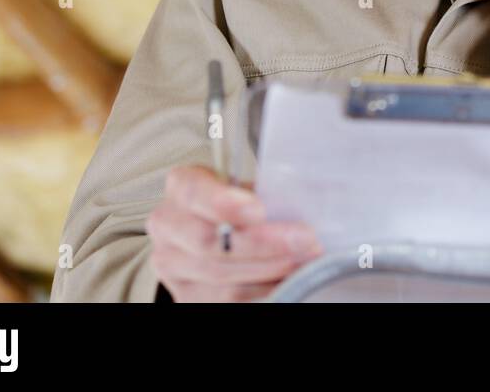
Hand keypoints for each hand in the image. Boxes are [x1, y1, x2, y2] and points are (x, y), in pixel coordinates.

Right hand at [147, 165, 321, 301]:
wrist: (227, 235)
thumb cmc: (246, 207)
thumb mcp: (255, 188)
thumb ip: (272, 190)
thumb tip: (321, 193)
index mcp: (182, 189)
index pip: (193, 192)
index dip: (223, 203)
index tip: (258, 210)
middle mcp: (169, 227)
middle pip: (208, 242)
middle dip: (262, 243)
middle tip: (304, 239)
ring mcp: (173, 266)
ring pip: (221, 277)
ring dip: (270, 270)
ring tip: (306, 260)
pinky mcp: (187, 297)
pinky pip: (227, 302)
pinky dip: (265, 291)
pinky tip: (289, 280)